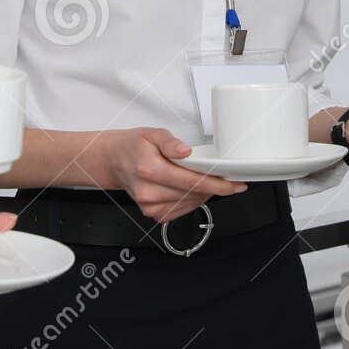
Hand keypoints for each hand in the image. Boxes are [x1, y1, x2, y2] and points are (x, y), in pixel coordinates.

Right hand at [92, 128, 245, 222]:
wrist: (113, 161)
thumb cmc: (133, 146)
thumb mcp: (151, 133)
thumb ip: (170, 141)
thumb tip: (186, 151)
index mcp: (149, 169)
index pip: (191, 182)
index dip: (217, 185)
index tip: (234, 185)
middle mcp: (149, 191)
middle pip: (193, 194)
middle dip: (215, 188)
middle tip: (227, 179)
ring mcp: (150, 206)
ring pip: (190, 205)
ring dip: (205, 195)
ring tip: (207, 181)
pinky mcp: (153, 214)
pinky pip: (182, 212)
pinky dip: (193, 202)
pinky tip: (193, 191)